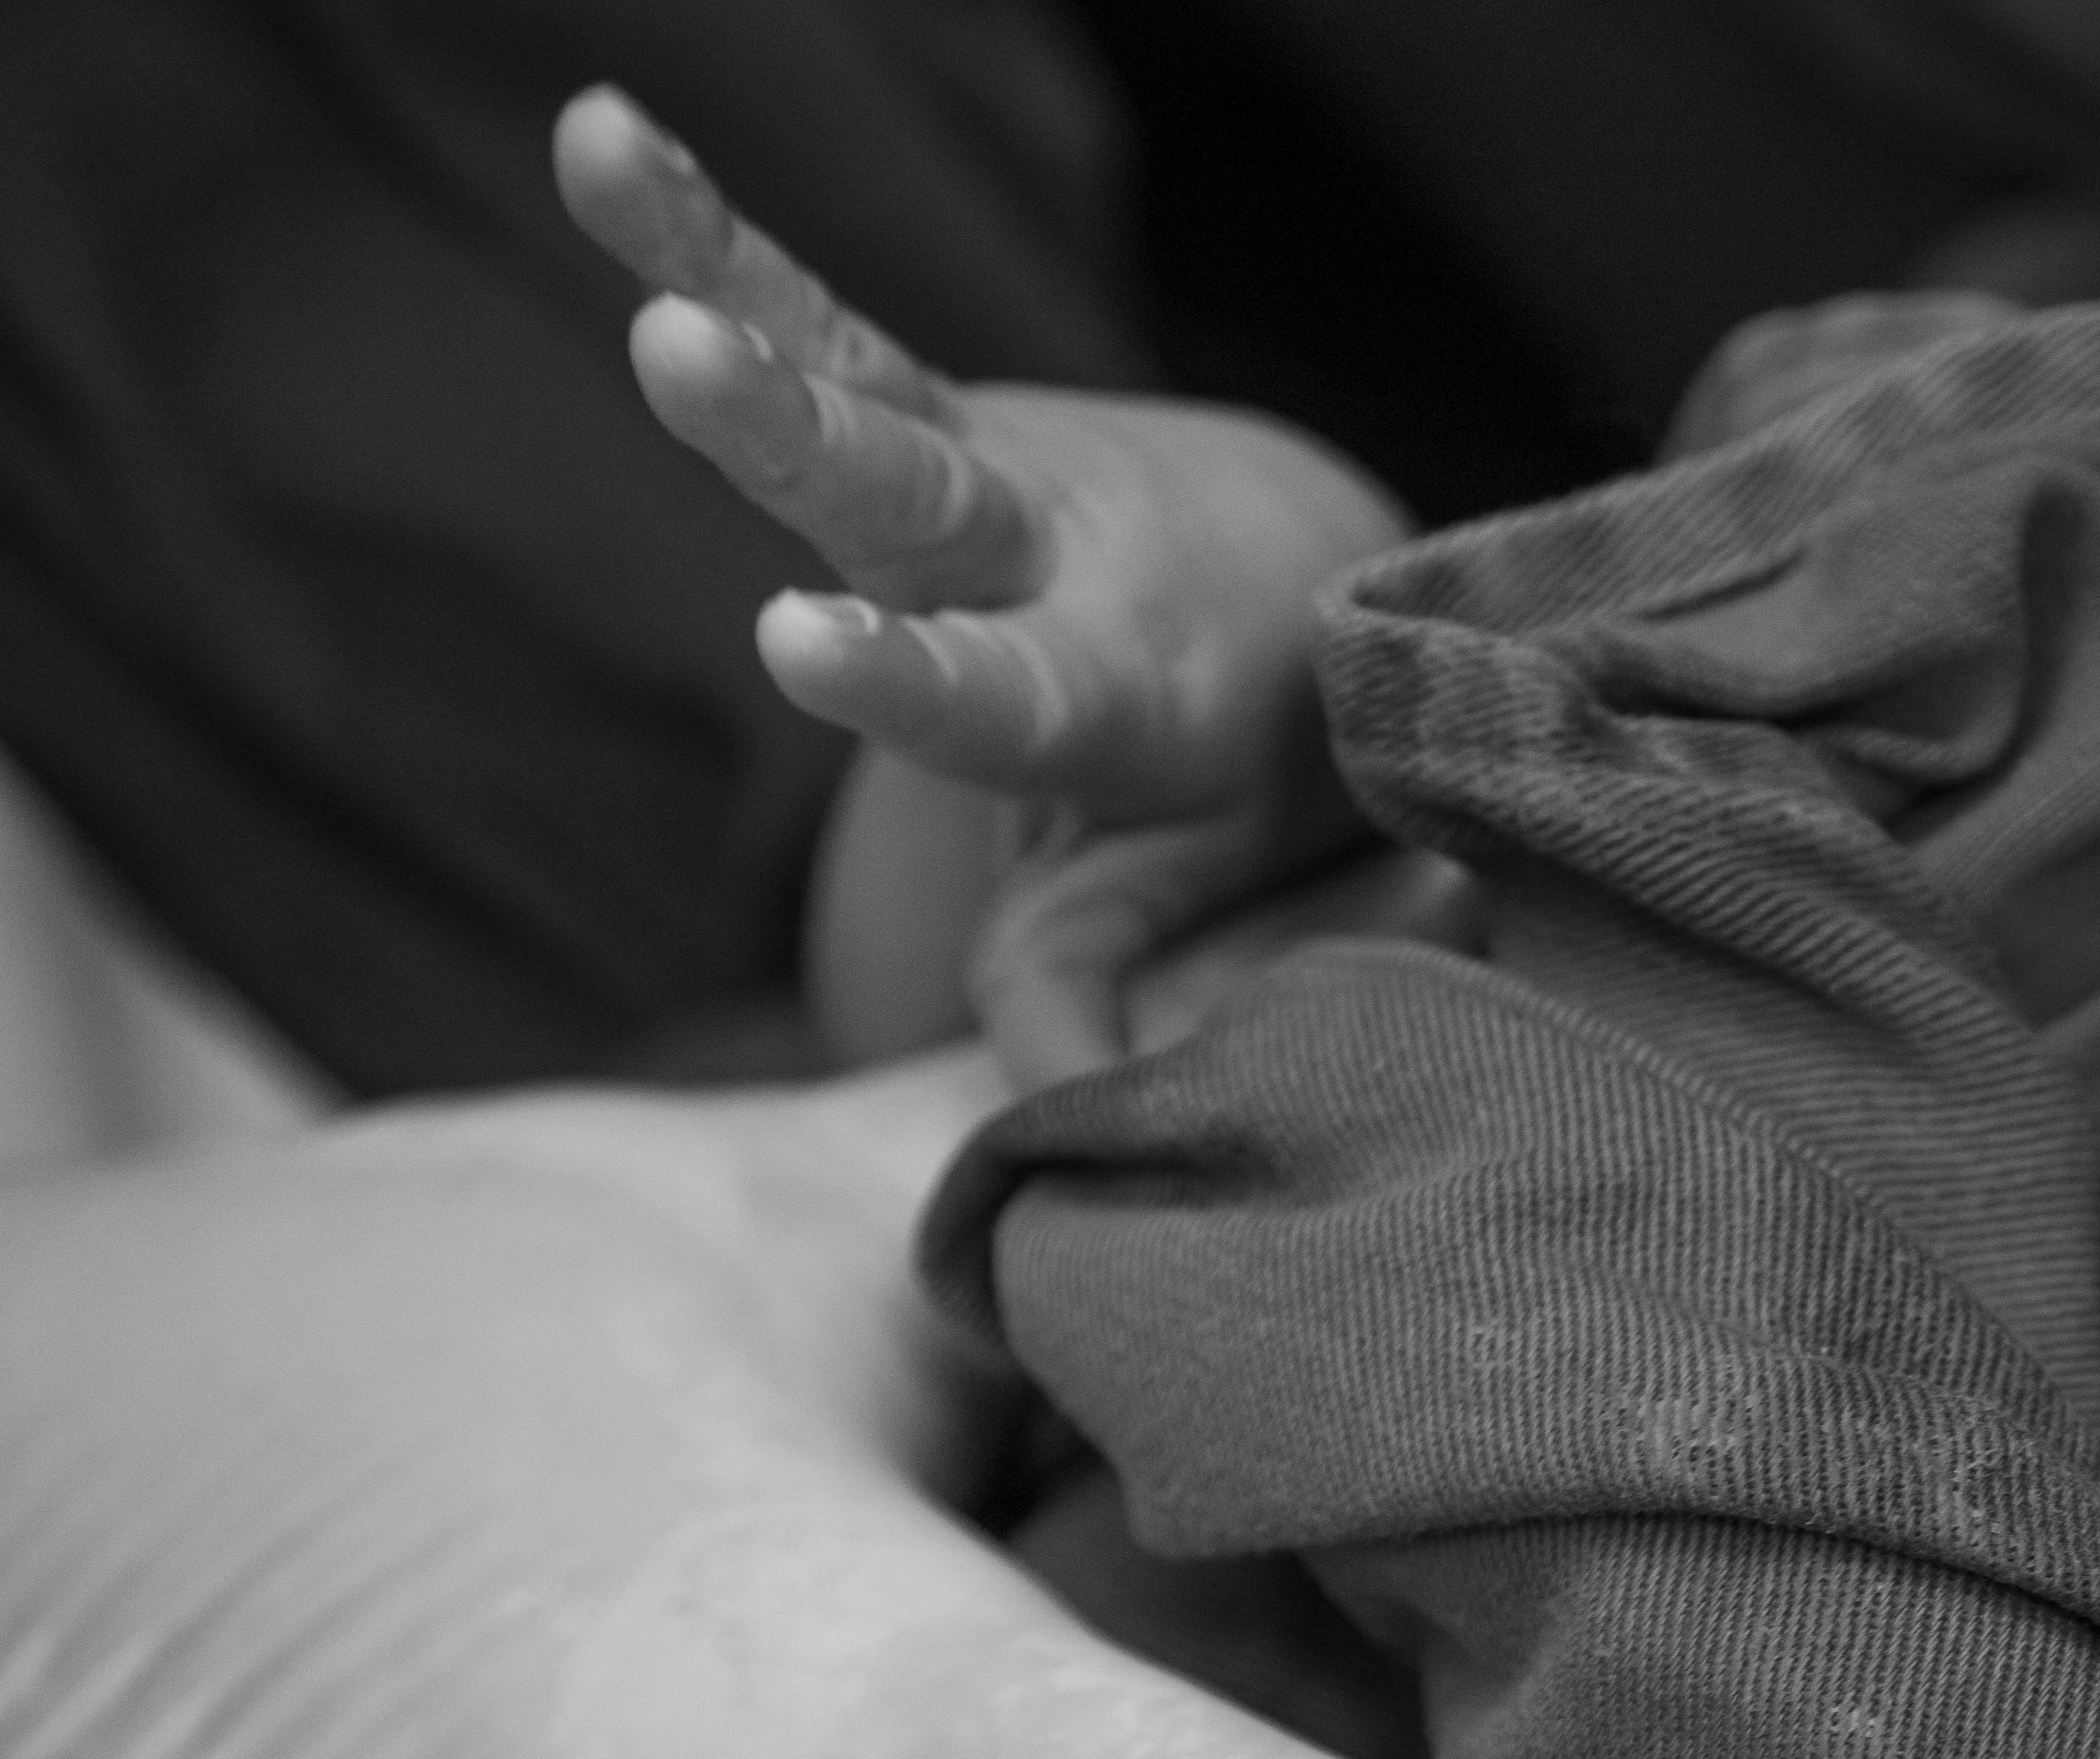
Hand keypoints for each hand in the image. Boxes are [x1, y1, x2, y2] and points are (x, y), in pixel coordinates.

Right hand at [554, 86, 1411, 1075]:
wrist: (1324, 575)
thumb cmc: (1259, 763)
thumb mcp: (1210, 877)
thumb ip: (1106, 978)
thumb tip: (1050, 1109)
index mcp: (1124, 687)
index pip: (1000, 693)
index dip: (903, 674)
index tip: (800, 635)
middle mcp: (1052, 551)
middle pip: (913, 499)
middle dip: (796, 432)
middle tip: (686, 354)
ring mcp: (991, 467)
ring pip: (854, 377)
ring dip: (724, 270)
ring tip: (600, 160)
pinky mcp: (937, 407)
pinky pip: (819, 317)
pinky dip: (712, 229)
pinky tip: (600, 133)